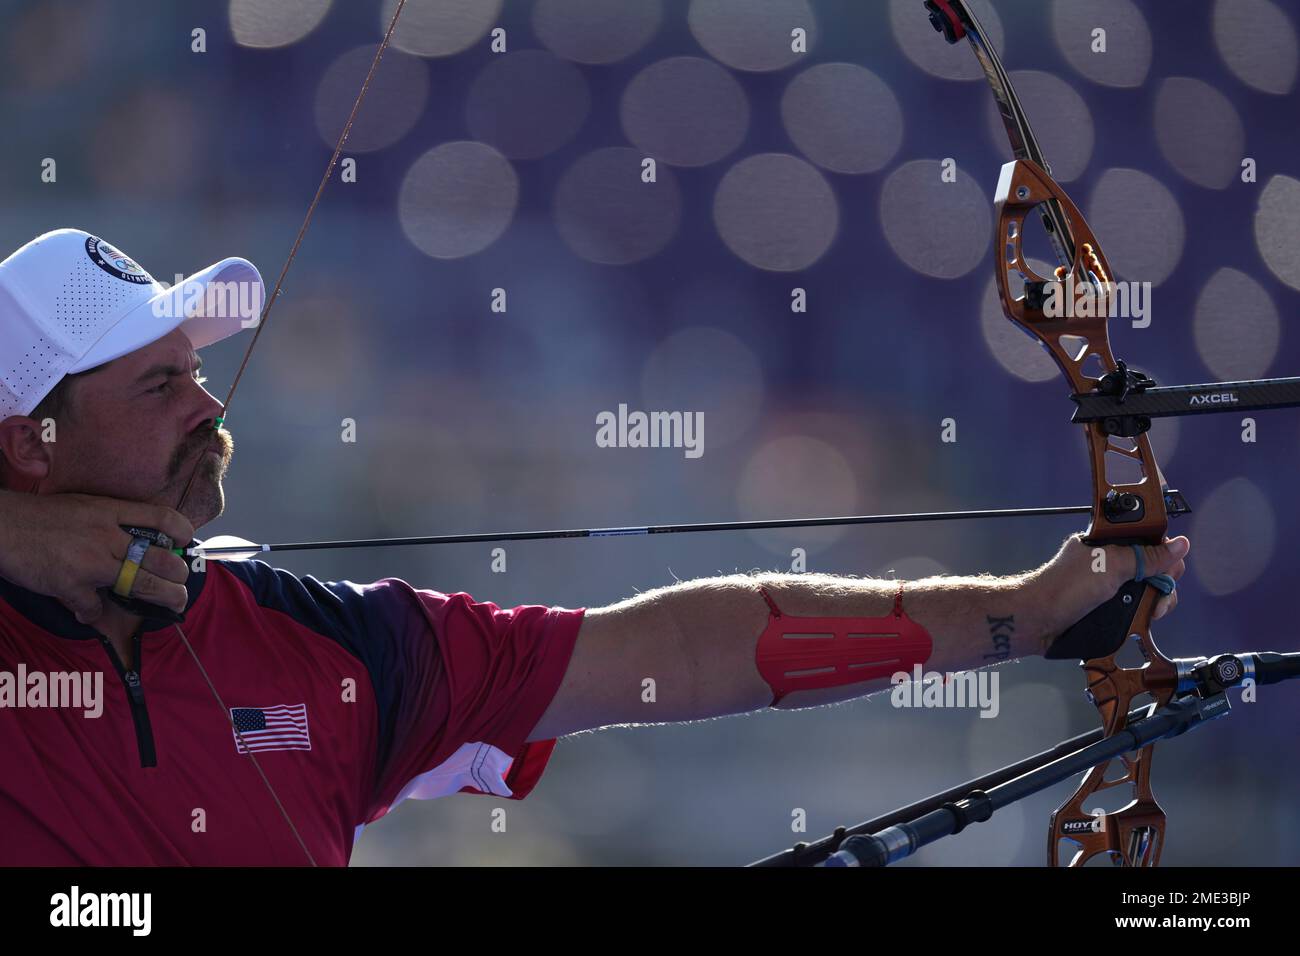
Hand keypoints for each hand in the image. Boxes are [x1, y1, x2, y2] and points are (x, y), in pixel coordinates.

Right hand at [0, 491, 194, 624]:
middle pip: (160, 559)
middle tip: (181, 584)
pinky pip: (93, 608)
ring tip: (173, 604)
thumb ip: (111, 521)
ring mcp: (91, 562)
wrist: (2, 525)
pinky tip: (88, 613)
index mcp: (110, 512)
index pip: (161, 517)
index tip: (187, 541)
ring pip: (143, 585)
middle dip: (178, 576)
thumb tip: (137, 539)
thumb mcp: (84, 506)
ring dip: (164, 598)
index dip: (182, 530)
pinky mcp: (71, 585)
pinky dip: (92, 614)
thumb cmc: (40, 516)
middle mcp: (107, 536)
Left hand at [1029, 532, 1190, 654]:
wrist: (1039, 622)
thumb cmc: (1064, 588)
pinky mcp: (1111, 608)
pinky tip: (1143, 620)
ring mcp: (1112, 587)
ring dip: (1156, 602)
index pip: (1149, 540)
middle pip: (1154, 568)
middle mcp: (1112, 563)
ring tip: (1151, 612)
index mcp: (1108, 543)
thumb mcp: (1110, 567)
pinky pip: (1138, 608)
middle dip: (1164, 582)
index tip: (1171, 568)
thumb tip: (1179, 545)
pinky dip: (1145, 615)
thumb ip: (1146, 557)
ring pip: (1149, 590)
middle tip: (1158, 594)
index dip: (1165, 553)